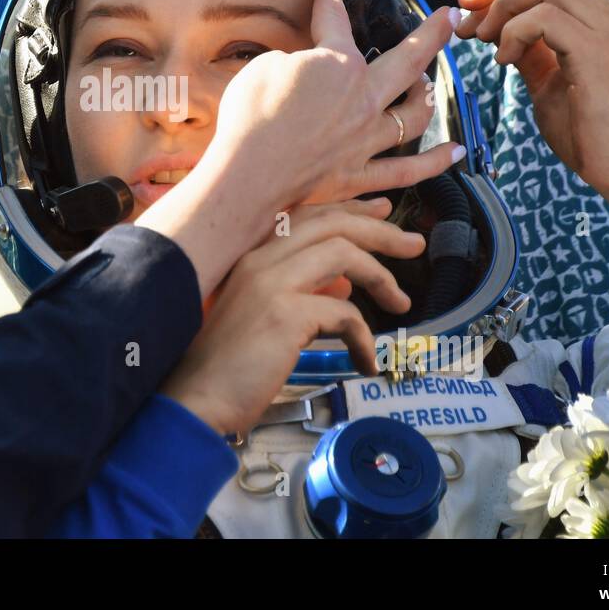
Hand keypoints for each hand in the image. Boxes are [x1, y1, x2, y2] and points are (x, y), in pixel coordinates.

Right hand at [137, 0, 462, 298]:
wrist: (248, 174)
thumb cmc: (249, 117)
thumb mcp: (264, 68)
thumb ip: (292, 61)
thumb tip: (300, 65)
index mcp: (339, 64)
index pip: (336, 21)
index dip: (328, 0)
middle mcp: (364, 99)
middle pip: (408, 61)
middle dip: (431, 34)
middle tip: (448, 18)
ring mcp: (366, 139)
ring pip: (414, 115)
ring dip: (426, 98)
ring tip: (428, 88)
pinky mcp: (358, 174)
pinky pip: (407, 170)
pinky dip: (435, 162)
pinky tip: (455, 153)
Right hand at [160, 200, 424, 434]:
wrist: (194, 399)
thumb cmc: (225, 366)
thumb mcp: (261, 316)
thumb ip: (297, 293)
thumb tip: (342, 288)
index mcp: (251, 255)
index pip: (308, 215)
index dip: (350, 210)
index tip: (382, 213)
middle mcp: (258, 258)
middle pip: (332, 223)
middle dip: (380, 231)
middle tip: (414, 245)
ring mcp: (270, 282)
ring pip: (343, 253)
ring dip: (382, 276)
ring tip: (402, 302)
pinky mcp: (284, 314)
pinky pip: (345, 314)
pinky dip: (365, 338)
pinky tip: (366, 361)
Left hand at [455, 0, 608, 242]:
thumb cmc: (589, 132)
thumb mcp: (547, 81)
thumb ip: (529, 51)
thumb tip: (498, 30)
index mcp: (594, 17)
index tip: (470, 4)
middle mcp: (604, 14)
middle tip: (468, 19)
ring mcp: (604, 30)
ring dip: (501, 8)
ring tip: (484, 42)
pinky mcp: (596, 53)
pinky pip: (545, 18)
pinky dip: (513, 34)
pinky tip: (504, 63)